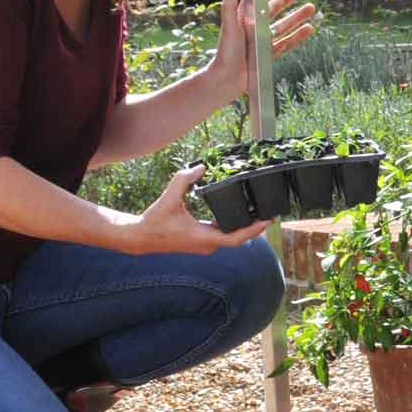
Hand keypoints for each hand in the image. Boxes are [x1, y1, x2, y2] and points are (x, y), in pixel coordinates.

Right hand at [120, 163, 273, 253]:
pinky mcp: (202, 241)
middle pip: (238, 238)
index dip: (254, 230)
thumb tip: (201, 166)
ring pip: (231, 237)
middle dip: (255, 226)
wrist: (140, 237)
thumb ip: (183, 180)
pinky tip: (241, 213)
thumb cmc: (154, 221)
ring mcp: (205, 245)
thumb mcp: (169, 198)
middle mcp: (208, 245)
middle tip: (270, 211)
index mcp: (204, 237)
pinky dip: (234, 226)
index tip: (268, 220)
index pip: (236, 238)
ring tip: (260, 210)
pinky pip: (223, 235)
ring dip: (245, 226)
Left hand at [206, 0, 317, 104]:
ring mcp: (263, 40)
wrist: (228, 79)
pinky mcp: (270, 53)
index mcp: (244, 17)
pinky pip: (287, 43)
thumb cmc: (226, 51)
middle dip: (287, 0)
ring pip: (284, 26)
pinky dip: (298, 36)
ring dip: (297, 17)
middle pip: (274, 9)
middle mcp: (255, 27)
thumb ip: (229, 6)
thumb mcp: (229, 26)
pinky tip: (309, 29)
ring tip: (312, 8)